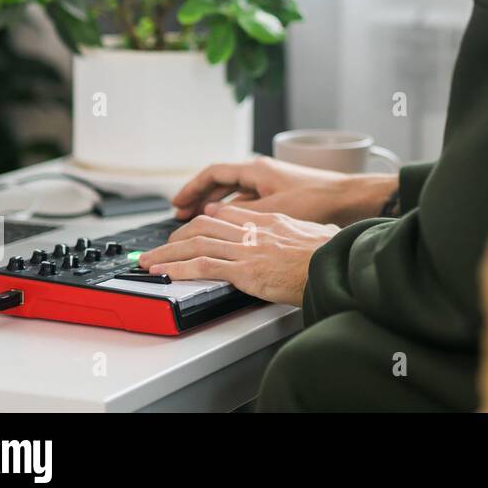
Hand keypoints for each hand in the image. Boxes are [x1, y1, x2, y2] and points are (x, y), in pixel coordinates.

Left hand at [137, 204, 335, 306]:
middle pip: (206, 225)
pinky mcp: (245, 270)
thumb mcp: (318, 233)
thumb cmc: (334, 253)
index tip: (194, 222)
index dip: (206, 218)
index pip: (230, 213)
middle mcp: (255, 230)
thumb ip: (306, 233)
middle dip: (178, 235)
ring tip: (149, 262)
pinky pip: (203, 266)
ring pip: (197, 243)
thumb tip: (319, 234)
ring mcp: (248, 249)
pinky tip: (164, 273)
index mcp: (272, 220)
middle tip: (162, 246)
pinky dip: (179, 269)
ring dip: (168, 253)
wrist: (338, 263)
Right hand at [171, 155, 397, 225]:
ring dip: (217, 207)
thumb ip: (240, 214)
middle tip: (181, 215)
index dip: (192, 188)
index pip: (214, 173)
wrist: (350, 199)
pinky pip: (251, 201)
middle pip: (222, 182)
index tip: (177, 202)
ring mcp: (274, 183)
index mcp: (257, 170)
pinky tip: (231, 228)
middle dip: (200, 198)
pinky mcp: (284, 196)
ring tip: (200, 223)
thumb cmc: (317, 200)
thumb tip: (211, 218)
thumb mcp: (272, 210)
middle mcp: (263, 173)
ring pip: (236, 193)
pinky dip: (236, 212)